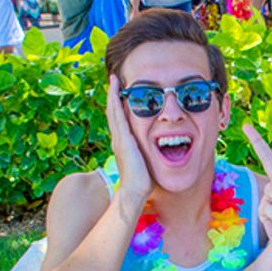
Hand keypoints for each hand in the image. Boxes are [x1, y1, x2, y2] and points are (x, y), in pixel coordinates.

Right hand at [107, 74, 152, 212]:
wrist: (136, 191)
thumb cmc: (143, 181)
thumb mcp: (146, 162)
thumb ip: (147, 155)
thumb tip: (158, 153)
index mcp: (123, 144)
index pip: (120, 120)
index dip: (119, 106)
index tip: (121, 93)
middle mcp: (118, 139)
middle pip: (113, 112)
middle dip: (113, 95)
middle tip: (114, 79)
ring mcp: (119, 138)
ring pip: (113, 111)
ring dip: (113, 94)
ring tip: (114, 79)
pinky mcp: (123, 140)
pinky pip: (118, 116)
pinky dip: (116, 102)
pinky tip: (117, 91)